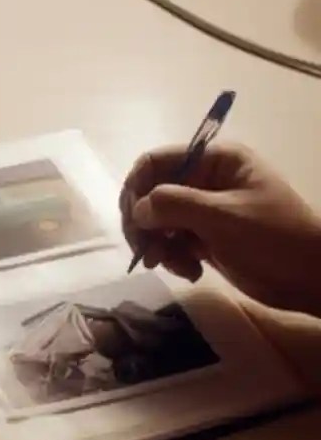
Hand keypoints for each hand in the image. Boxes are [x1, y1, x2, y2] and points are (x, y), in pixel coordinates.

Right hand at [121, 144, 320, 316]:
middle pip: (151, 194)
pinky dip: (173, 258)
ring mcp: (204, 210)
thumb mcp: (223, 217)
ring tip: (174, 266)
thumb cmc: (274, 239)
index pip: (156, 163)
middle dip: (145, 224)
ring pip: (157, 222)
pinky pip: (171, 242)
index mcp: (215, 161)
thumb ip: (174, 205)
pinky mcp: (205, 237)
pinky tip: (190, 272)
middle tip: (146, 252)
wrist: (310, 278)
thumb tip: (137, 210)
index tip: (135, 221)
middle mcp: (206, 180)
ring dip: (158, 246)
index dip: (138, 189)